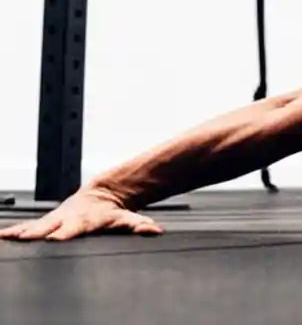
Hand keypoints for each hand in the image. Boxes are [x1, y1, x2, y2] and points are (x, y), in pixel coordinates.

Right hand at [0, 187, 162, 241]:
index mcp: (86, 220)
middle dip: (39, 233)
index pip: (76, 227)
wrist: (102, 194)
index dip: (67, 233)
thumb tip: (156, 230)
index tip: (57, 239)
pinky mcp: (48, 221)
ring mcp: (57, 218)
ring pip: (36, 225)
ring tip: (7, 237)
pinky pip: (28, 226)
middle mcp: (68, 218)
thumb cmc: (113, 212)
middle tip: (26, 238)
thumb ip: (140, 225)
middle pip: (52, 226)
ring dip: (22, 232)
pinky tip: (2, 236)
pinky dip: (15, 230)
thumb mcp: (128, 218)